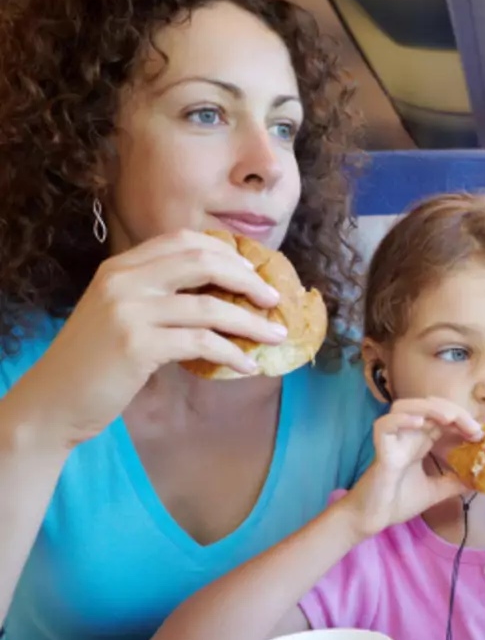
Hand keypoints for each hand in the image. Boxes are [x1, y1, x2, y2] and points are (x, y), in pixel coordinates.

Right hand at [13, 230, 284, 448]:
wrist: (53, 400)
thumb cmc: (95, 362)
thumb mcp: (122, 314)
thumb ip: (159, 298)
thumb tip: (223, 299)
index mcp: (121, 267)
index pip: (184, 240)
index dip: (227, 253)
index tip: (254, 274)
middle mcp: (124, 280)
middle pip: (203, 261)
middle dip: (248, 280)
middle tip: (275, 300)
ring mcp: (129, 311)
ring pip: (210, 306)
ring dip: (252, 322)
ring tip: (276, 335)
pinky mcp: (137, 345)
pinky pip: (202, 342)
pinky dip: (233, 353)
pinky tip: (248, 365)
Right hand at [344, 398, 482, 538]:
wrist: (372, 519)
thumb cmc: (397, 502)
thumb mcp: (435, 491)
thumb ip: (454, 483)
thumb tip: (478, 481)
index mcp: (419, 441)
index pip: (441, 417)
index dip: (462, 419)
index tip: (480, 434)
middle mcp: (406, 436)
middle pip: (428, 406)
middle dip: (452, 410)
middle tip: (473, 427)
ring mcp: (393, 441)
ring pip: (404, 406)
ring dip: (429, 408)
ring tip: (448, 418)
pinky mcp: (381, 451)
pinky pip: (384, 425)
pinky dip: (400, 420)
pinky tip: (419, 423)